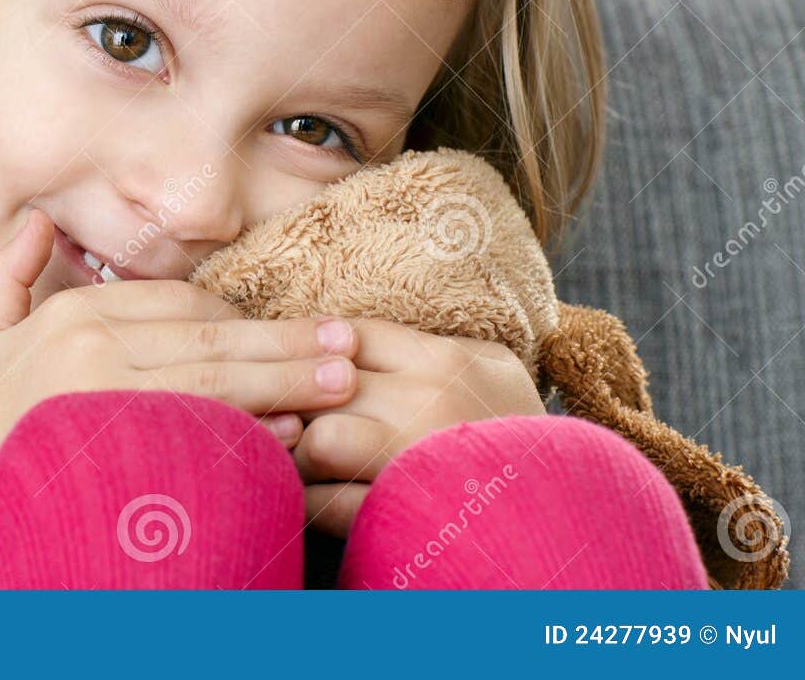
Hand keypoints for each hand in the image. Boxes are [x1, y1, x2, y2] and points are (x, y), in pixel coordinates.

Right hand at [0, 208, 360, 538]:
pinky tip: (291, 437)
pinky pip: (198, 440)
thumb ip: (11, 275)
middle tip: (347, 345)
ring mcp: (106, 402)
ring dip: (286, 382)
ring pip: (215, 385)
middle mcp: (92, 350)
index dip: (236, 317)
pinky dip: (249, 436)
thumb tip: (40, 219)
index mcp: (72, 316)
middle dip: (285, 343)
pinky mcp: (115, 455)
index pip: (177, 304)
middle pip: (210, 340)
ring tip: (338, 381)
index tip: (281, 326)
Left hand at [292, 320, 545, 538]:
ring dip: (299, 455)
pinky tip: (315, 500)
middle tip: (285, 420)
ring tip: (302, 461)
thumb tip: (347, 338)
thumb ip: (427, 347)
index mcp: (445, 361)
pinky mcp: (408, 519)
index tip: (298, 373)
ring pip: (319, 440)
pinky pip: (331, 505)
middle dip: (293, 404)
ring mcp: (421, 463)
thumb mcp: (493, 372)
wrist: (569, 520)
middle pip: (321, 384)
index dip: (310, 352)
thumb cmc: (523, 439)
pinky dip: (311, 503)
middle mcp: (430, 404)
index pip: (345, 335)